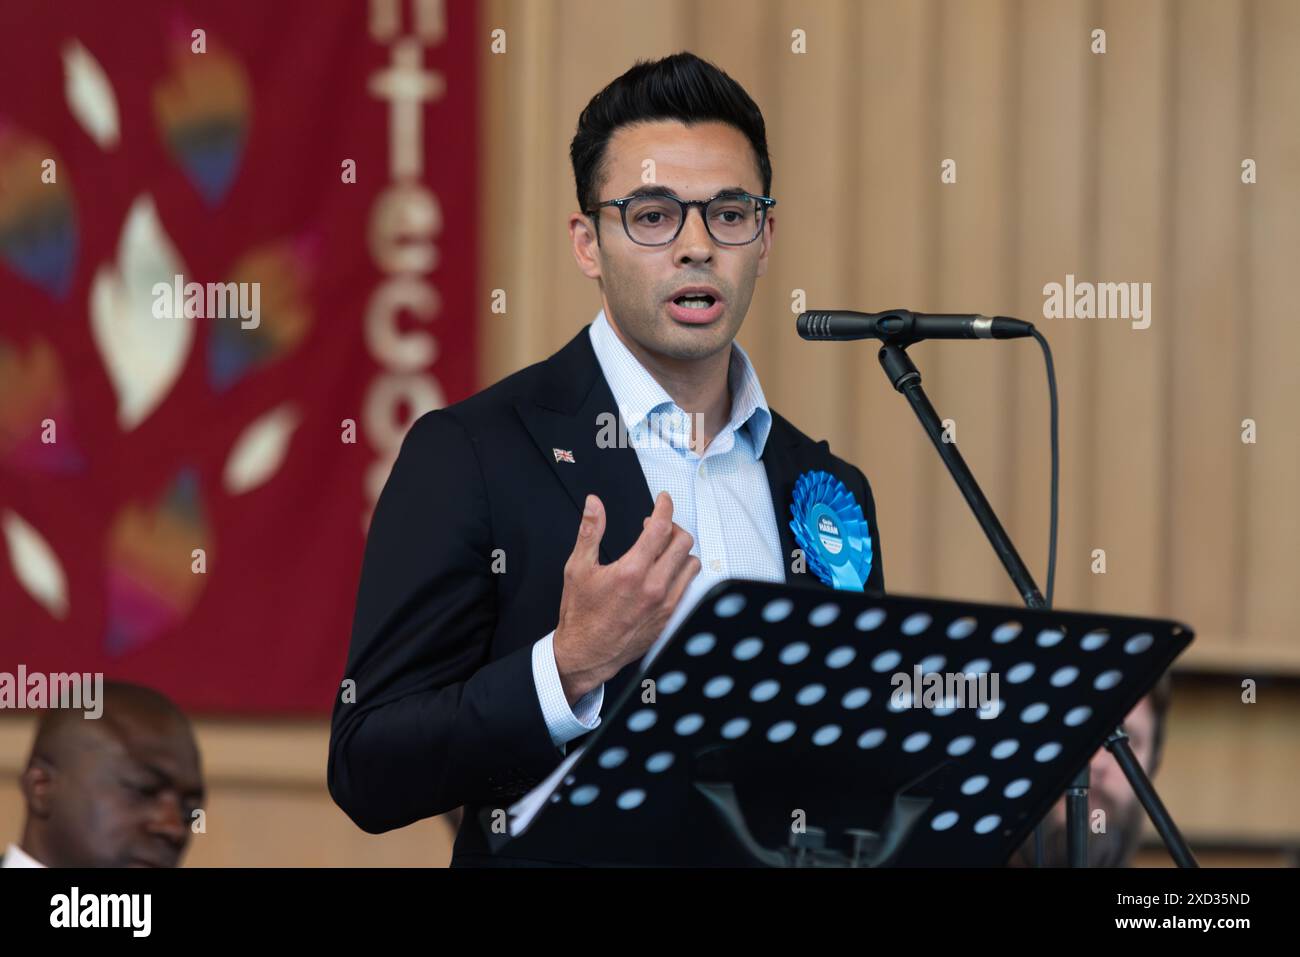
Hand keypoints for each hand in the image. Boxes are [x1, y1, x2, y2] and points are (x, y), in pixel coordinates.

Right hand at [552, 491, 699, 706]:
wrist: (587, 654)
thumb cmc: (580, 614)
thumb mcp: (577, 568)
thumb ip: (589, 531)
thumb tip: (594, 504)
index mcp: (632, 571)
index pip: (661, 528)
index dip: (665, 507)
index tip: (663, 500)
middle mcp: (654, 587)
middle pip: (683, 542)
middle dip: (672, 526)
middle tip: (656, 526)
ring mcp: (666, 604)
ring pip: (691, 564)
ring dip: (679, 550)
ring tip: (661, 549)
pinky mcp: (670, 617)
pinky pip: (688, 586)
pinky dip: (681, 573)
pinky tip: (663, 573)